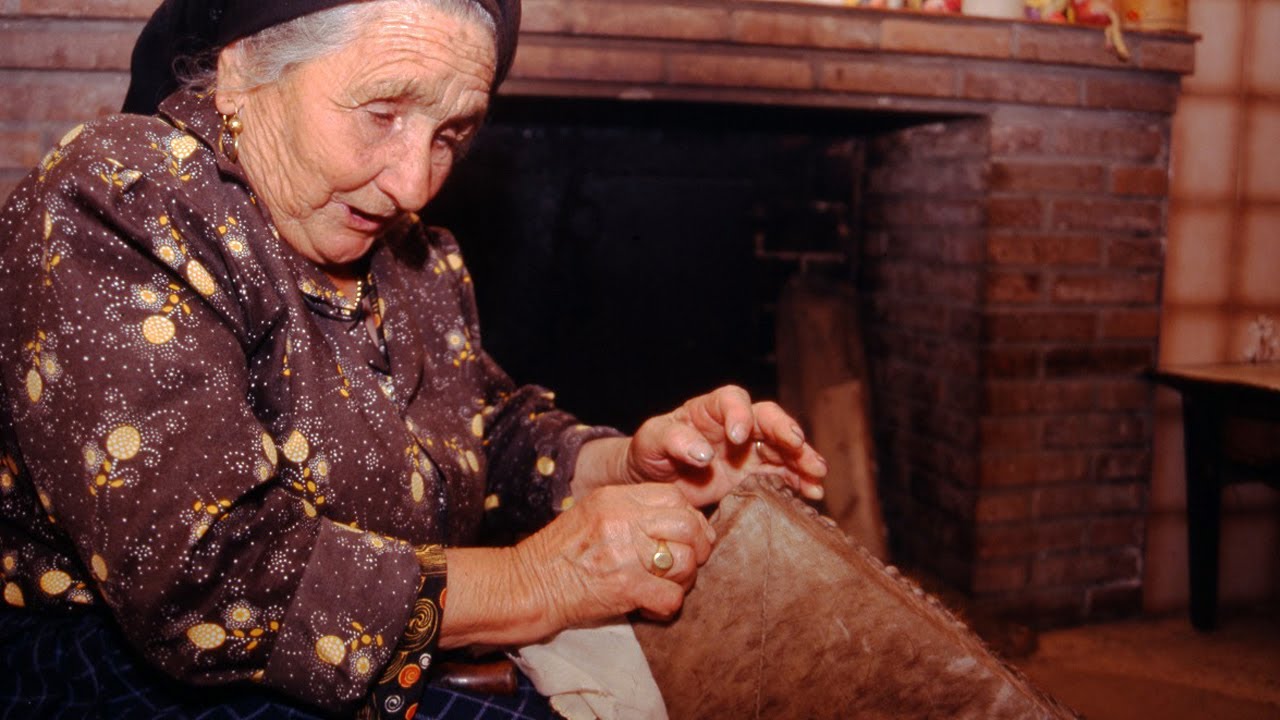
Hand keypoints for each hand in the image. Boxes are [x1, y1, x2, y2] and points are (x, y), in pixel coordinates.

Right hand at [517, 483, 714, 631]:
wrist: (526, 586)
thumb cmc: (557, 555)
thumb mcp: (590, 515)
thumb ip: (630, 511)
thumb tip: (678, 520)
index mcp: (614, 499)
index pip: (674, 496)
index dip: (690, 517)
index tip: (688, 535)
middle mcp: (622, 521)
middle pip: (687, 525)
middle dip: (698, 547)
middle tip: (690, 562)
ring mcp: (625, 554)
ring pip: (685, 562)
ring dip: (683, 580)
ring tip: (666, 586)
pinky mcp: (625, 588)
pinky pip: (671, 597)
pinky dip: (667, 606)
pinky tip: (652, 606)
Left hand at [624, 385, 826, 507]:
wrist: (654, 482)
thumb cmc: (651, 453)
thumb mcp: (652, 442)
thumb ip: (674, 441)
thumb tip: (703, 452)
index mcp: (709, 410)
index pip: (732, 400)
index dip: (740, 413)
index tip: (739, 436)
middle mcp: (736, 425)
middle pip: (767, 418)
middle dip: (785, 430)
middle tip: (797, 445)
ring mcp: (749, 451)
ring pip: (782, 447)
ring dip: (801, 458)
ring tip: (817, 474)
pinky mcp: (755, 476)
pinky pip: (783, 475)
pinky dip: (799, 482)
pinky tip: (812, 493)